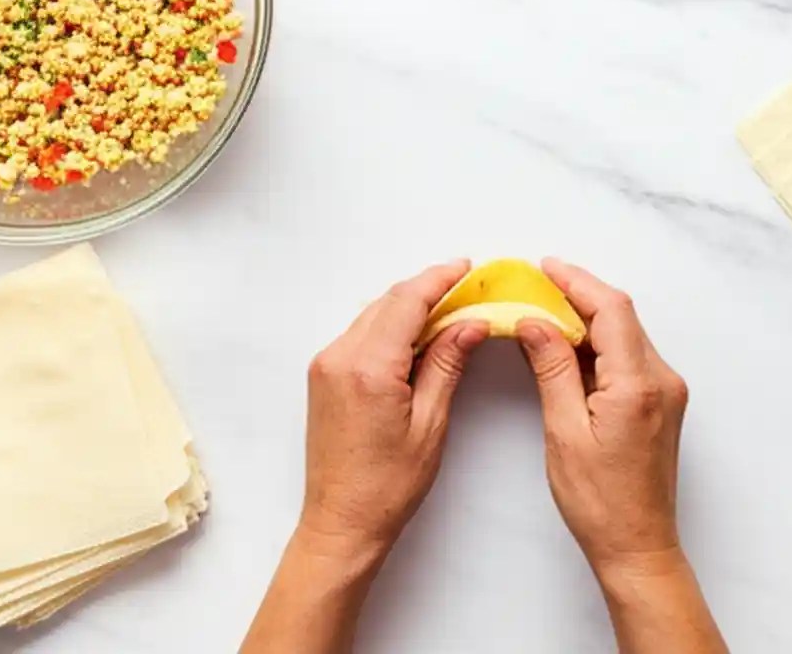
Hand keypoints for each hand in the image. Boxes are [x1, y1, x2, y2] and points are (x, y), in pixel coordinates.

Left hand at [299, 260, 489, 558]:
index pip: (407, 302)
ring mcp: (326, 365)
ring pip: (373, 315)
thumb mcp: (430, 423)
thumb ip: (447, 364)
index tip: (466, 268)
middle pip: (388, 302)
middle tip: (466, 289)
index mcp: (368, 369)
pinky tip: (416, 338)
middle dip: (427, 290)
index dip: (439, 280)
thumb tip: (469, 323)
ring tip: (448, 312)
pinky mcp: (323, 376)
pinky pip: (360, 335)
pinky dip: (389, 327)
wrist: (341, 522)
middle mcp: (339, 358)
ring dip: (408, 307)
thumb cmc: (386, 486)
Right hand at [516, 259, 688, 572]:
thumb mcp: (564, 432)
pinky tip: (567, 348)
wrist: (637, 545)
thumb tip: (534, 322)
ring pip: (625, 336)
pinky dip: (598, 346)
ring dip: (587, 320)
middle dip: (578, 295)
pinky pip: (628, 358)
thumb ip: (552, 369)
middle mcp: (661, 381)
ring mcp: (666, 392)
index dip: (577, 281)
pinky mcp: (660, 404)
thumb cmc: (600, 502)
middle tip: (535, 286)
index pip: (611, 310)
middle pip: (621, 317)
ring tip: (543, 312)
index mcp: (638, 385)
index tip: (544, 267)